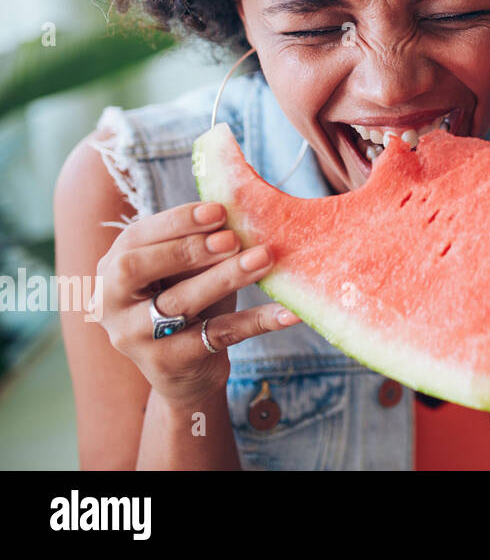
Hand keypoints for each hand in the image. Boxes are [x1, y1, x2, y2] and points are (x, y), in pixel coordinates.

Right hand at [92, 200, 299, 408]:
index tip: (218, 211)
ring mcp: (135, 338)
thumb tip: (237, 208)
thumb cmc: (188, 303)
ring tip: (263, 257)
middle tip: (232, 238)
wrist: (186, 371)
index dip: (175, 221)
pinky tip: (289, 312)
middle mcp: (110, 305)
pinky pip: (218, 335)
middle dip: (186, 248)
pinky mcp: (169, 362)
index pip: (134, 238)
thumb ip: (199, 244)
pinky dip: (257, 321)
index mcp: (110, 271)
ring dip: (224, 277)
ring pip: (178, 303)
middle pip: (136, 269)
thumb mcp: (186, 272)